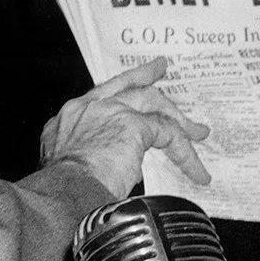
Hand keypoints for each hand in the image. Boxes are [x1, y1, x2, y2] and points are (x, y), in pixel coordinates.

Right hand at [40, 57, 210, 198]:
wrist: (64, 192)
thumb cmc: (63, 188)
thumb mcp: (68, 163)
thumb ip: (92, 155)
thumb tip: (121, 165)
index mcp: (71, 117)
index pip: (99, 96)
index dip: (117, 88)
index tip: (128, 84)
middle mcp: (89, 107)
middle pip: (125, 84)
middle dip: (144, 75)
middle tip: (159, 68)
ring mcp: (112, 111)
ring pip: (151, 103)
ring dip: (177, 118)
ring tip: (196, 130)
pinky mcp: (134, 125)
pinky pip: (168, 134)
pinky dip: (185, 153)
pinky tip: (196, 170)